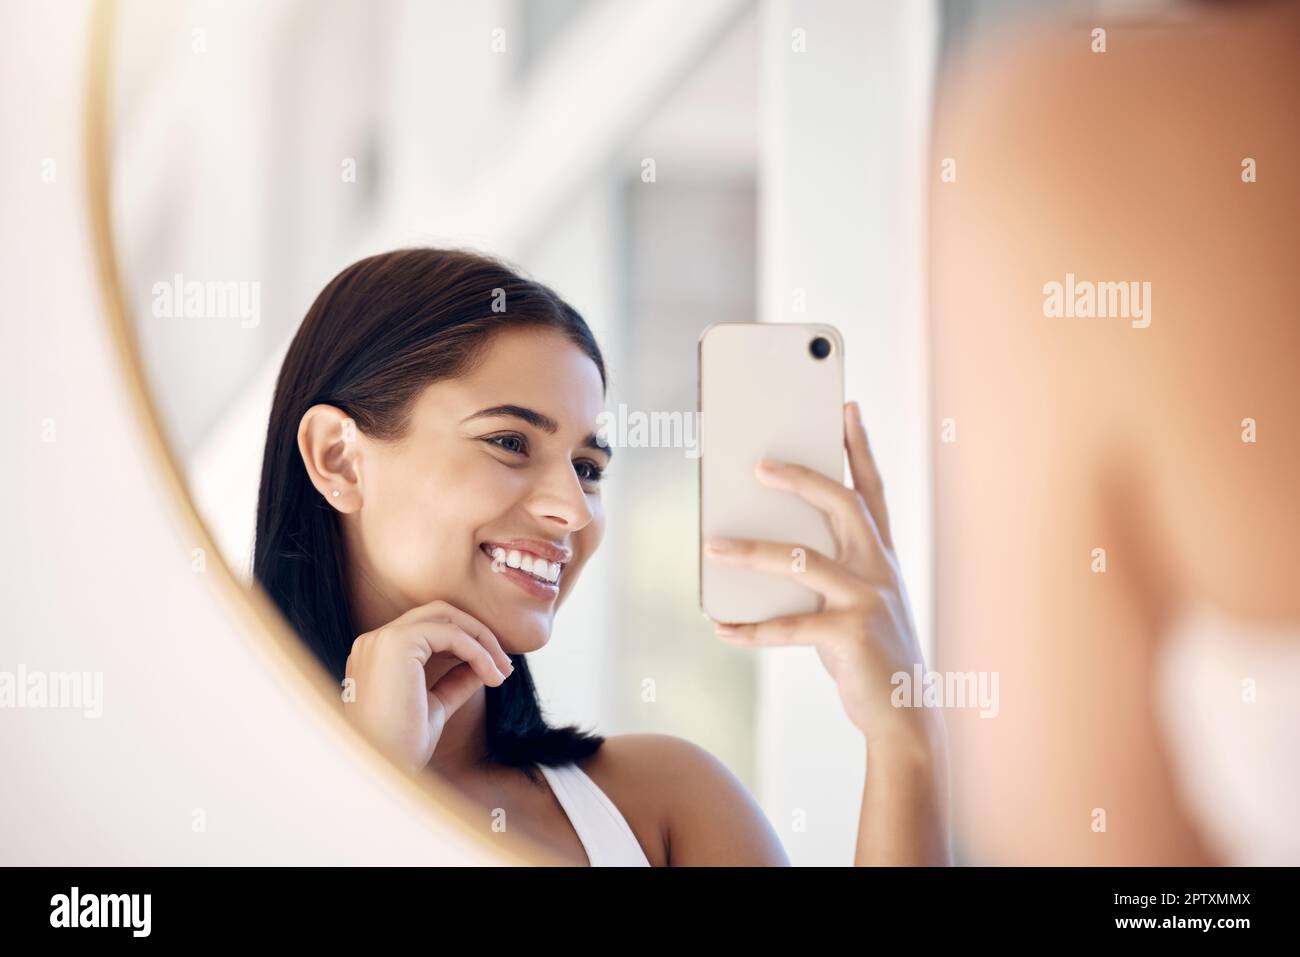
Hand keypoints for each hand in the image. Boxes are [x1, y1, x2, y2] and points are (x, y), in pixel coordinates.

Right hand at [343, 599, 513, 774]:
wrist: (383, 774)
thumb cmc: (401, 749)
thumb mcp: (435, 707)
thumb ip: (455, 681)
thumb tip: (484, 665)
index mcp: (376, 655)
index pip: (428, 628)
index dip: (465, 642)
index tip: (494, 668)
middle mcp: (374, 641)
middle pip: (437, 613)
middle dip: (476, 632)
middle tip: (504, 664)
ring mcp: (382, 640)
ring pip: (446, 617)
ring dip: (481, 640)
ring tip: (502, 671)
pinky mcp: (396, 644)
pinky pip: (451, 635)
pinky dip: (478, 652)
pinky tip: (492, 676)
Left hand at [704, 401, 931, 745]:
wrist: (906, 713)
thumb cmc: (871, 651)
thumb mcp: (857, 601)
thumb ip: (827, 570)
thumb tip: (768, 550)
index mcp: (881, 555)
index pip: (871, 489)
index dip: (860, 447)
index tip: (847, 407)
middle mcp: (879, 569)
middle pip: (842, 505)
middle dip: (802, 478)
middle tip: (759, 463)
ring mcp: (867, 600)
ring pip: (802, 561)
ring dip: (751, 551)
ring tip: (712, 545)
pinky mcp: (850, 635)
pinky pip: (789, 626)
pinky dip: (751, 629)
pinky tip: (722, 628)